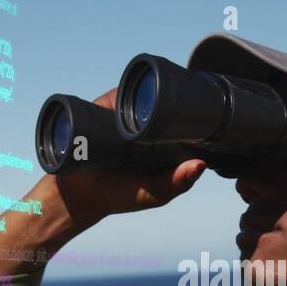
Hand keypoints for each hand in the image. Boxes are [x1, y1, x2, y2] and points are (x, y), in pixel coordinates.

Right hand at [48, 88, 206, 223]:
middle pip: (175, 105)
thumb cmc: (120, 195)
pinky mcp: (111, 104)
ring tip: (159, 108)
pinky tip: (138, 98)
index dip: (202, 122)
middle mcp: (154, 126)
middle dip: (182, 103)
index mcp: (170, 145)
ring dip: (157, 94)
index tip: (208, 123)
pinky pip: (124, 91)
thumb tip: (201, 164)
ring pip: (151, 95)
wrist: (78, 191)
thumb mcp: (155, 194)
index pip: (192, 127)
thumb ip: (177, 182)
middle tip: (184, 111)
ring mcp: (132, 114)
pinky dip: (131, 90)